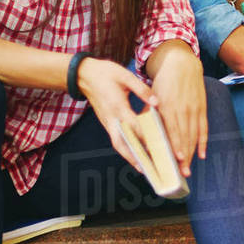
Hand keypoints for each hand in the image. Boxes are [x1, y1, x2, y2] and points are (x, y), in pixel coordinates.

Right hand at [76, 57, 157, 171]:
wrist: (83, 75)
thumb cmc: (105, 73)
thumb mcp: (125, 75)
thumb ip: (142, 89)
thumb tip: (156, 102)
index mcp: (117, 106)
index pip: (135, 127)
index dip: (147, 138)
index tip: (160, 148)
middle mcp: (111, 119)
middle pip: (123, 143)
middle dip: (136, 157)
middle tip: (150, 169)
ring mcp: (107, 122)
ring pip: (118, 144)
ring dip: (130, 157)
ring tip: (144, 169)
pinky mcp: (107, 123)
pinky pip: (116, 140)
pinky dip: (126, 150)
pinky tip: (136, 156)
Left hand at [149, 47, 207, 176]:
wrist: (182, 64)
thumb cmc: (163, 81)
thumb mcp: (153, 95)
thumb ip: (150, 113)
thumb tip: (144, 132)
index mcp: (168, 106)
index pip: (173, 130)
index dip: (176, 145)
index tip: (177, 159)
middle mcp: (183, 109)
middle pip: (185, 137)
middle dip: (184, 156)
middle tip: (182, 173)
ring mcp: (194, 109)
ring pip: (194, 136)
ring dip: (192, 153)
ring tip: (189, 168)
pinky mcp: (202, 108)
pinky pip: (204, 129)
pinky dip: (203, 142)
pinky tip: (201, 154)